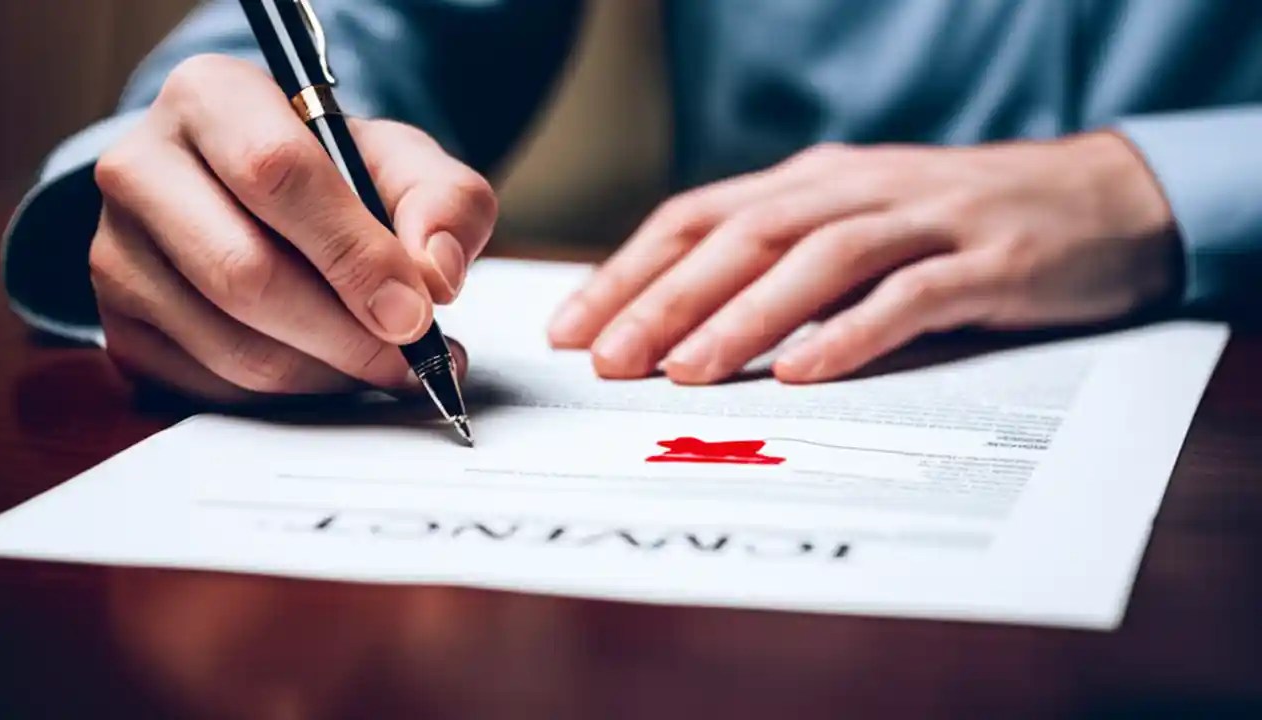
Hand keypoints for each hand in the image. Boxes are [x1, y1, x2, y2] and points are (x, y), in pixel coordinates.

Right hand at [90, 55, 496, 402]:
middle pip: (244, 273)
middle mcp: (140, 168)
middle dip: (346, 334)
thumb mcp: (405, 163)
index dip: (353, 253)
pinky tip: (332, 371)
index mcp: (210, 97)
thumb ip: (445, 203)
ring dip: (327, 373)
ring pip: (231, 345)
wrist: (265, 203)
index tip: (415, 311)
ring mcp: (115, 253)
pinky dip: (290, 397)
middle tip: (412, 359)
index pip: (275, 173)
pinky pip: (213, 389)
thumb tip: (437, 276)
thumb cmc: (337, 176)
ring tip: (386, 364)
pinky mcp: (120, 328)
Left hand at [548, 132, 1179, 383]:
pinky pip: (911, 298)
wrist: (1104, 198)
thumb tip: (685, 324)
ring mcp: (926, 222)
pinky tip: (805, 373)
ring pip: (817, 261)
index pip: (698, 217)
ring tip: (684, 372)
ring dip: (744, 317)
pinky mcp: (989, 263)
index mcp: (814, 182)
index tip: (572, 328)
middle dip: (666, 298)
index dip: (630, 270)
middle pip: (743, 236)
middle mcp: (858, 190)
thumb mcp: (859, 226)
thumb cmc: (960, 227)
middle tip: (607, 359)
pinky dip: (853, 334)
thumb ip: (784, 262)